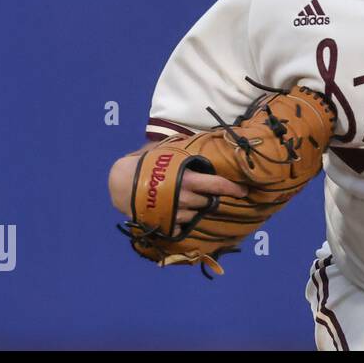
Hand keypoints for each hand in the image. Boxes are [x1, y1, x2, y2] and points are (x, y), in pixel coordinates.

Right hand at [108, 141, 248, 231]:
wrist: (119, 185)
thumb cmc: (143, 165)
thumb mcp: (164, 153)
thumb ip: (181, 149)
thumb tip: (195, 137)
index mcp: (189, 180)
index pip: (218, 185)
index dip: (233, 189)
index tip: (244, 191)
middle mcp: (186, 198)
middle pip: (209, 201)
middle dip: (211, 197)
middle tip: (209, 193)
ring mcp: (177, 213)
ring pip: (197, 213)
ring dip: (196, 208)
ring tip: (186, 200)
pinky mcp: (167, 224)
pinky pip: (182, 225)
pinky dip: (182, 220)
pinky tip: (176, 213)